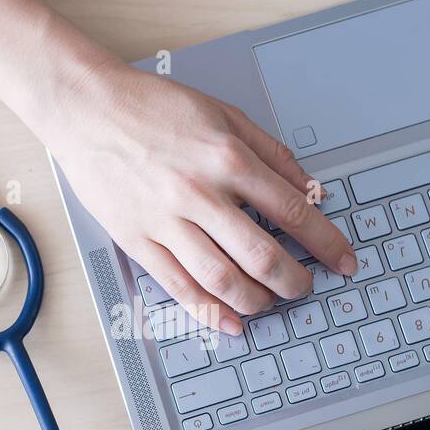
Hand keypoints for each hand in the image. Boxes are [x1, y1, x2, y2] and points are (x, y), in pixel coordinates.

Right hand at [44, 64, 356, 334]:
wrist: (87, 108)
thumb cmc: (152, 107)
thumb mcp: (224, 114)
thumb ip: (271, 153)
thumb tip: (310, 188)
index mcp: (228, 159)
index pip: (293, 211)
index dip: (325, 243)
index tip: (342, 260)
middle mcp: (200, 193)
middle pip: (262, 255)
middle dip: (294, 280)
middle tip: (306, 287)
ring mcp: (167, 221)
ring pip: (223, 279)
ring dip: (256, 301)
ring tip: (271, 303)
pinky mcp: (139, 240)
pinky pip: (180, 287)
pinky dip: (209, 311)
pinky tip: (230, 322)